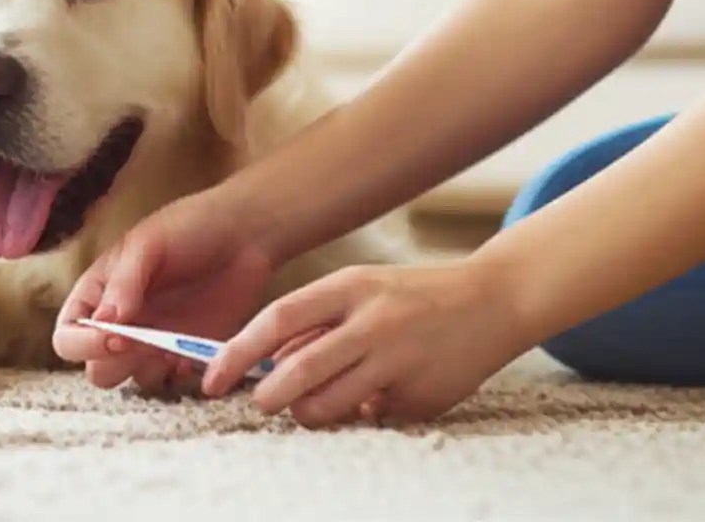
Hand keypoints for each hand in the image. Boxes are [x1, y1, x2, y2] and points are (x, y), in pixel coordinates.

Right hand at [52, 188, 274, 393]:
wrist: (244, 234)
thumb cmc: (189, 228)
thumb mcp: (148, 244)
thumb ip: (125, 283)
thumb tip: (104, 322)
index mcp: (97, 294)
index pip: (67, 336)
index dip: (84, 344)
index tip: (117, 337)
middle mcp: (118, 324)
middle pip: (95, 369)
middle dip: (116, 363)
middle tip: (148, 343)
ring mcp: (151, 341)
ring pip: (132, 380)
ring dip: (148, 371)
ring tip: (172, 344)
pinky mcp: (184, 352)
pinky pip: (170, 381)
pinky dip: (178, 374)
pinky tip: (193, 349)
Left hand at [203, 259, 531, 426]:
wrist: (493, 301)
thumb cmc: (409, 297)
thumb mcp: (359, 290)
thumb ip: (314, 323)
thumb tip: (259, 363)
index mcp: (349, 286)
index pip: (277, 319)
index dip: (237, 353)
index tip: (211, 379)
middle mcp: (373, 321)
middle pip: (298, 371)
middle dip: (267, 396)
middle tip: (261, 402)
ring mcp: (399, 360)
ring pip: (328, 405)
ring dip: (307, 413)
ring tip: (313, 404)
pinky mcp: (420, 396)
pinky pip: (368, 417)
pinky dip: (360, 413)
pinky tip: (378, 394)